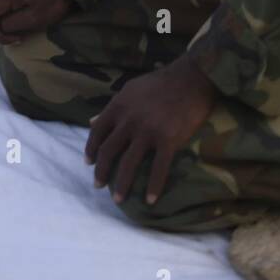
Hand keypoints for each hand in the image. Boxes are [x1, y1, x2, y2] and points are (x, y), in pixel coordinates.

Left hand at [86, 56, 216, 205]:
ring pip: (128, 164)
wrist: (191, 79)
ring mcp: (148, 131)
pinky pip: (158, 169)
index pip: (97, 132)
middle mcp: (129, 120)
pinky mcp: (168, 140)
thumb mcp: (130, 89)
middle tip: (99, 186)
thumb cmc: (160, 82)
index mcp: (119, 105)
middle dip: (101, 172)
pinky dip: (154, 187)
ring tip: (118, 200)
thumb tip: (91, 121)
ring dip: (121, 185)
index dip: (91, 150)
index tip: (88, 163)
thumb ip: (112, 107)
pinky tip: (150, 200)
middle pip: (109, 151)